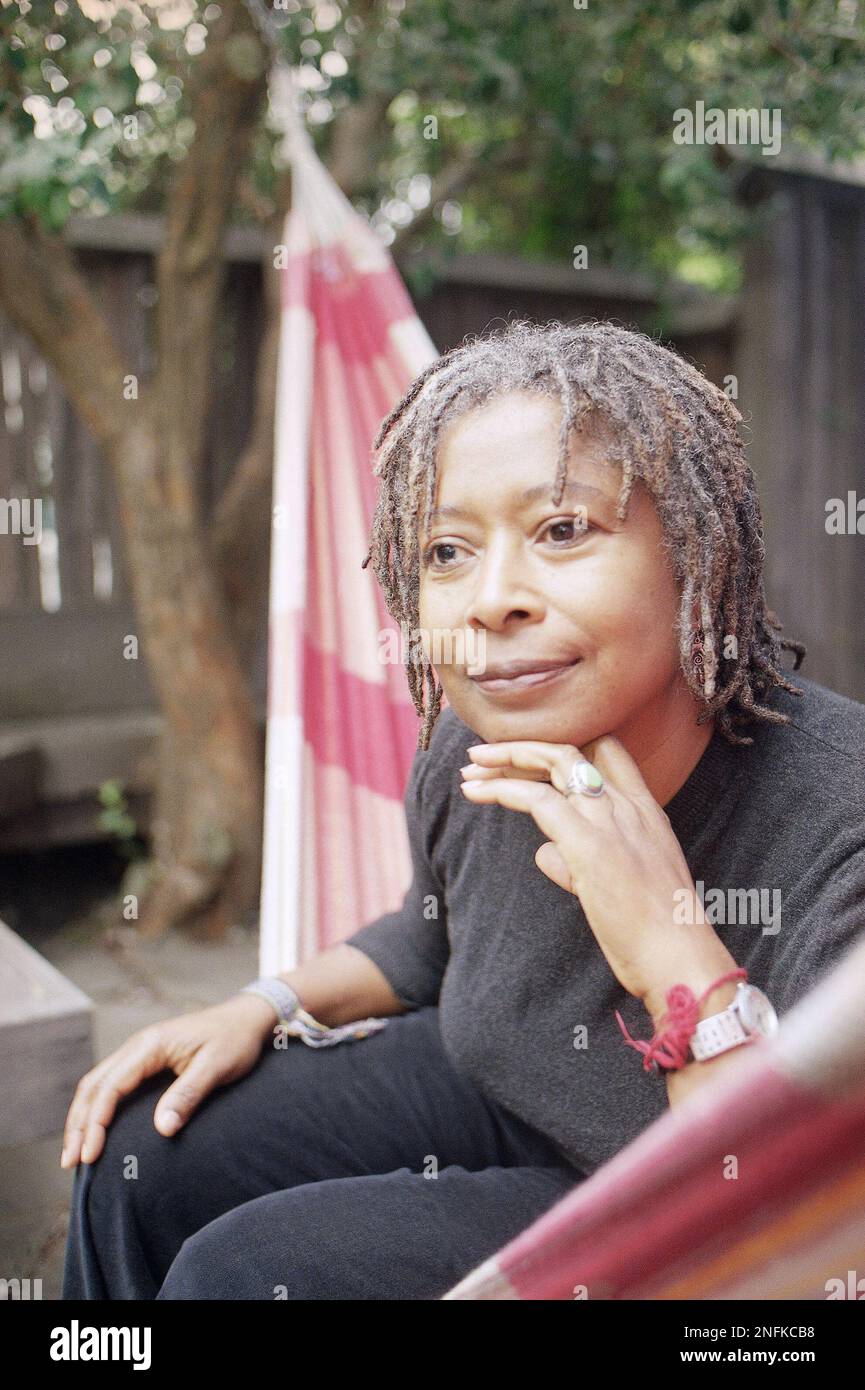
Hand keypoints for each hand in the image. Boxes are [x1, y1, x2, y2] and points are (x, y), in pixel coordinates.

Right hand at [60, 993, 277, 1168]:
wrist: (247, 1018)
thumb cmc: (234, 1040)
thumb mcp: (217, 1067)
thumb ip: (189, 1094)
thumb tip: (162, 1129)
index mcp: (150, 1045)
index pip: (110, 1086)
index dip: (96, 1122)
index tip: (89, 1154)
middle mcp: (138, 1046)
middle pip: (94, 1085)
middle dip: (79, 1124)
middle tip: (70, 1162)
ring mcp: (140, 1053)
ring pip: (98, 1084)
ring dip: (83, 1117)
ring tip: (75, 1152)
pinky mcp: (147, 1061)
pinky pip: (112, 1084)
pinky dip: (97, 1108)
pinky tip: (96, 1129)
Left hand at [459, 736, 709, 1003]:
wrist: (680, 957)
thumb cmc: (655, 933)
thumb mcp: (622, 885)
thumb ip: (581, 861)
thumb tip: (546, 852)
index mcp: (647, 812)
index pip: (609, 752)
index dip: (566, 748)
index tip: (529, 759)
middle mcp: (629, 806)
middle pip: (571, 751)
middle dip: (523, 747)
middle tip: (484, 755)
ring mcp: (610, 821)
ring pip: (552, 762)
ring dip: (504, 761)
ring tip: (469, 769)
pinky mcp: (588, 843)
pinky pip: (537, 799)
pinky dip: (502, 790)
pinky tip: (476, 793)